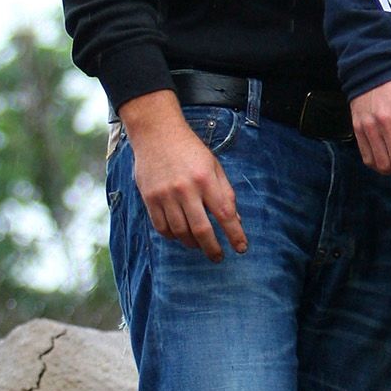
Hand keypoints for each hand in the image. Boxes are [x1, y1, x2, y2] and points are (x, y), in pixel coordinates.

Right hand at [120, 91, 246, 261]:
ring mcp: (165, 195)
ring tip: (199, 244)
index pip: (225, 214)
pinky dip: (173, 236)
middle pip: (202, 229)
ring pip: (181, 232)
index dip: (235, 234)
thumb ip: (225, 192)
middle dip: (213, 248)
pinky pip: (162, 227)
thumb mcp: (214, 165)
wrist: (156, 133)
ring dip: (193, 244)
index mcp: (206, 179)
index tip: (241, 248)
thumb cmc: (189, 149)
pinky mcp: (149, 198)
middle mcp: (186, 189)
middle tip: (218, 257)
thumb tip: (235, 219)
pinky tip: (180, 235)